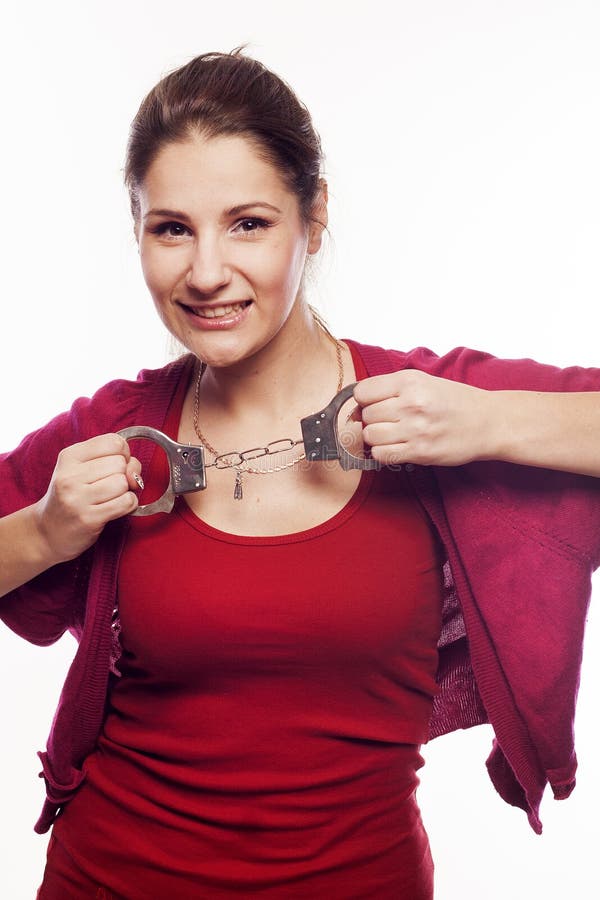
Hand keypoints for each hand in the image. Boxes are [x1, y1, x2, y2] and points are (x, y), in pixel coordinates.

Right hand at [34, 434, 141, 562]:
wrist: (48, 531)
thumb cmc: (72, 496)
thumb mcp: (83, 469)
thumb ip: (114, 460)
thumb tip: (134, 472)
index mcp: (69, 456)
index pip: (113, 442)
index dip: (123, 454)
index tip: (113, 466)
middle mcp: (70, 476)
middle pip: (120, 463)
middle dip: (123, 475)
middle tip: (110, 486)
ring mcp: (77, 498)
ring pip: (123, 483)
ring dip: (125, 492)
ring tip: (109, 498)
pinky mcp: (88, 518)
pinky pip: (126, 503)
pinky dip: (129, 505)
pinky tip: (115, 508)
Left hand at [354, 370, 491, 466]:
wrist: (488, 422)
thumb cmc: (456, 402)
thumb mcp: (424, 381)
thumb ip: (391, 389)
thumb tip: (356, 405)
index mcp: (410, 382)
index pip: (362, 392)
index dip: (364, 399)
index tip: (373, 403)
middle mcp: (410, 404)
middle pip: (365, 415)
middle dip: (372, 418)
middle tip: (389, 420)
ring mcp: (415, 429)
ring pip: (370, 436)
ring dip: (376, 437)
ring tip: (393, 433)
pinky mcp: (420, 452)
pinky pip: (381, 455)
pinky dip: (383, 452)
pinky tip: (397, 446)